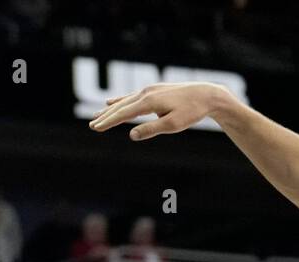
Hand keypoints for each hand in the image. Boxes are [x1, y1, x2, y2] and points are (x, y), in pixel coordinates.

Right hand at [88, 82, 232, 140]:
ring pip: (125, 101)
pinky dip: (120, 101)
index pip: (123, 114)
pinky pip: (132, 97)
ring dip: (110, 110)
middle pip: (121, 107)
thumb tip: (131, 135)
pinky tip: (111, 102)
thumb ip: (152, 129)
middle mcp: (146, 93)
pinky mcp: (154, 90)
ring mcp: (149, 90)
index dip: (109, 122)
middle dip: (106, 117)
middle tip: (92, 126)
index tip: (96, 128)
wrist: (206, 94)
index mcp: (149, 102)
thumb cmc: (192, 112)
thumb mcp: (173, 124)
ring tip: (98, 116)